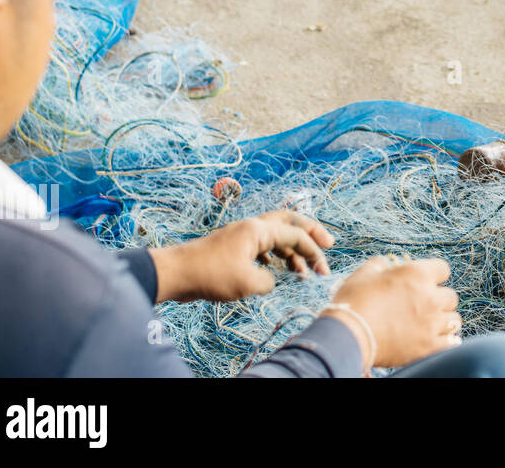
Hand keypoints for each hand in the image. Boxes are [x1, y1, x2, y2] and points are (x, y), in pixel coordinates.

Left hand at [149, 210, 333, 302]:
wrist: (176, 273)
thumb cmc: (210, 276)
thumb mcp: (247, 283)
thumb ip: (269, 281)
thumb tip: (272, 280)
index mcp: (258, 230)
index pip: (296, 235)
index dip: (313, 252)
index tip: (323, 271)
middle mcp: (252, 226)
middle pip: (290, 221)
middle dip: (311, 232)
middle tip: (328, 243)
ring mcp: (241, 235)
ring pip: (276, 234)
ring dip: (292, 249)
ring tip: (302, 270)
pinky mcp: (233, 246)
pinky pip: (262, 244)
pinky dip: (275, 254)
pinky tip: (277, 268)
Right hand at [321, 257, 461, 368]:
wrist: (347, 336)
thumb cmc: (353, 302)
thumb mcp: (364, 273)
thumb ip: (381, 265)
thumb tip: (385, 263)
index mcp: (417, 274)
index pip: (443, 269)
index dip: (434, 275)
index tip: (426, 282)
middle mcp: (430, 297)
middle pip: (451, 296)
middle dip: (439, 300)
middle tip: (425, 306)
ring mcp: (432, 323)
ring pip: (454, 320)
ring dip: (444, 321)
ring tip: (431, 325)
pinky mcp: (429, 347)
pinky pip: (452, 343)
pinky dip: (447, 341)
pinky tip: (438, 340)